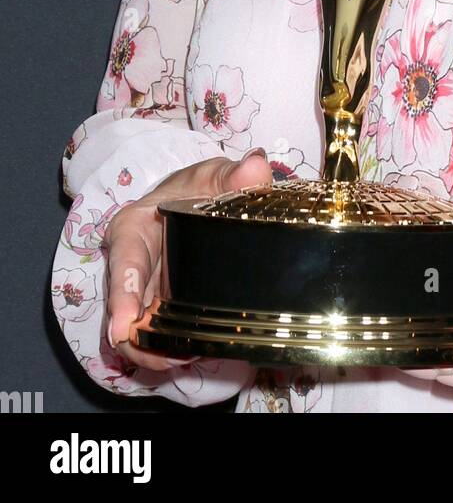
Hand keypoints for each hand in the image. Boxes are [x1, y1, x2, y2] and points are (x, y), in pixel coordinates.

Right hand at [104, 147, 272, 371]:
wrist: (200, 200)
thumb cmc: (197, 187)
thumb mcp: (214, 175)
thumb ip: (234, 174)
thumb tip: (255, 168)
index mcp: (132, 228)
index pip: (123, 262)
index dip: (122, 296)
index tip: (124, 326)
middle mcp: (130, 265)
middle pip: (124, 310)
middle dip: (140, 339)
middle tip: (172, 357)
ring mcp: (143, 291)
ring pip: (138, 331)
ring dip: (157, 351)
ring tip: (188, 358)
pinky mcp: (159, 308)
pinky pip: (158, 334)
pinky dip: (171, 348)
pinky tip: (196, 353)